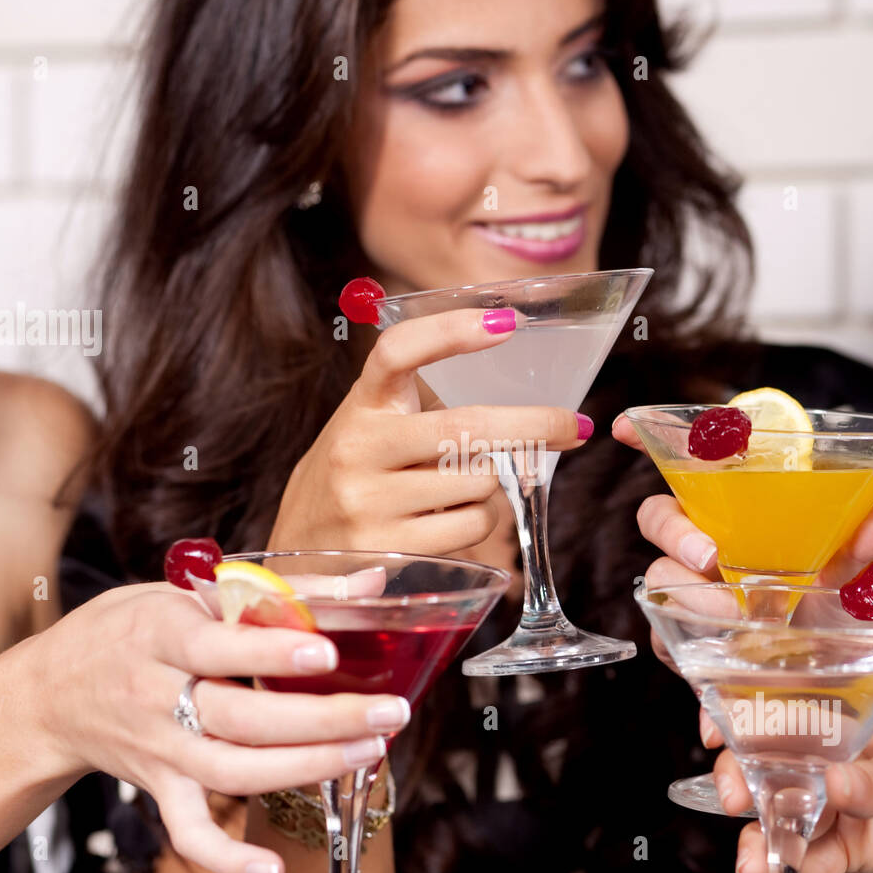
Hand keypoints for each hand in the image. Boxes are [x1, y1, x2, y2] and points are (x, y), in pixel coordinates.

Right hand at [7, 582, 411, 872]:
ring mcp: (159, 748)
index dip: (271, 652)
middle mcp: (157, 696)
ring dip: (304, 768)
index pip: (218, 647)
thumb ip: (283, 588)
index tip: (326, 649)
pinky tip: (273, 869)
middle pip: (240, 716)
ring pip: (231, 771)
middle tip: (387, 712)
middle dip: (320, 719)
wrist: (49, 693)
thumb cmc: (132, 630)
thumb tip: (371, 584)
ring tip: (369, 753)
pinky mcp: (159, 787)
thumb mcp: (190, 592)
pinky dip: (226, 859)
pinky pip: (188, 833)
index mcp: (161, 635)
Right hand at [271, 309, 590, 553]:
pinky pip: (472, 526)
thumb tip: (523, 406)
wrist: (298, 548)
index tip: (506, 323)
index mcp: (362, 405)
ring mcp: (370, 501)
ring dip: (489, 487)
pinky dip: (479, 522)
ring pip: (479, 483)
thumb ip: (425, 406)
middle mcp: (360, 448)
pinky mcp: (387, 549)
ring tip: (454, 492)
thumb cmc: (356, 477)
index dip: (451, 332)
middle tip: (573, 426)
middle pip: (468, 428)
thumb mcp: (374, 427)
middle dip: (534, 426)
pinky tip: (448, 521)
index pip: (399, 351)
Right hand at [612, 410, 872, 677]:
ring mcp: (684, 587)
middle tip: (710, 557)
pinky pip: (662, 635)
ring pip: (658, 574)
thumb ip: (866, 541)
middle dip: (676, 530)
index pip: (683, 464)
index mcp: (733, 511)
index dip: (650, 438)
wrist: (823, 678)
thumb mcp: (850, 575)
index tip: (622, 426)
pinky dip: (689, 649)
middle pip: (657, 514)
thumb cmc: (824, 611)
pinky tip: (716, 668)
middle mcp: (701, 541)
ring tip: (735, 617)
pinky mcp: (675, 633)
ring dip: (692, 594)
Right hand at [715, 685, 872, 872]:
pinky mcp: (861, 846)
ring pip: (793, 819)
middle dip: (750, 787)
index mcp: (868, 707)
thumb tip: (830, 787)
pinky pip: (821, 864)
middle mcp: (850, 750)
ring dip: (771, 847)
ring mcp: (852, 800)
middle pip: (780, 763)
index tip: (715, 734)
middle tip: (739, 810)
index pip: (795, 699)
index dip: (748, 714)